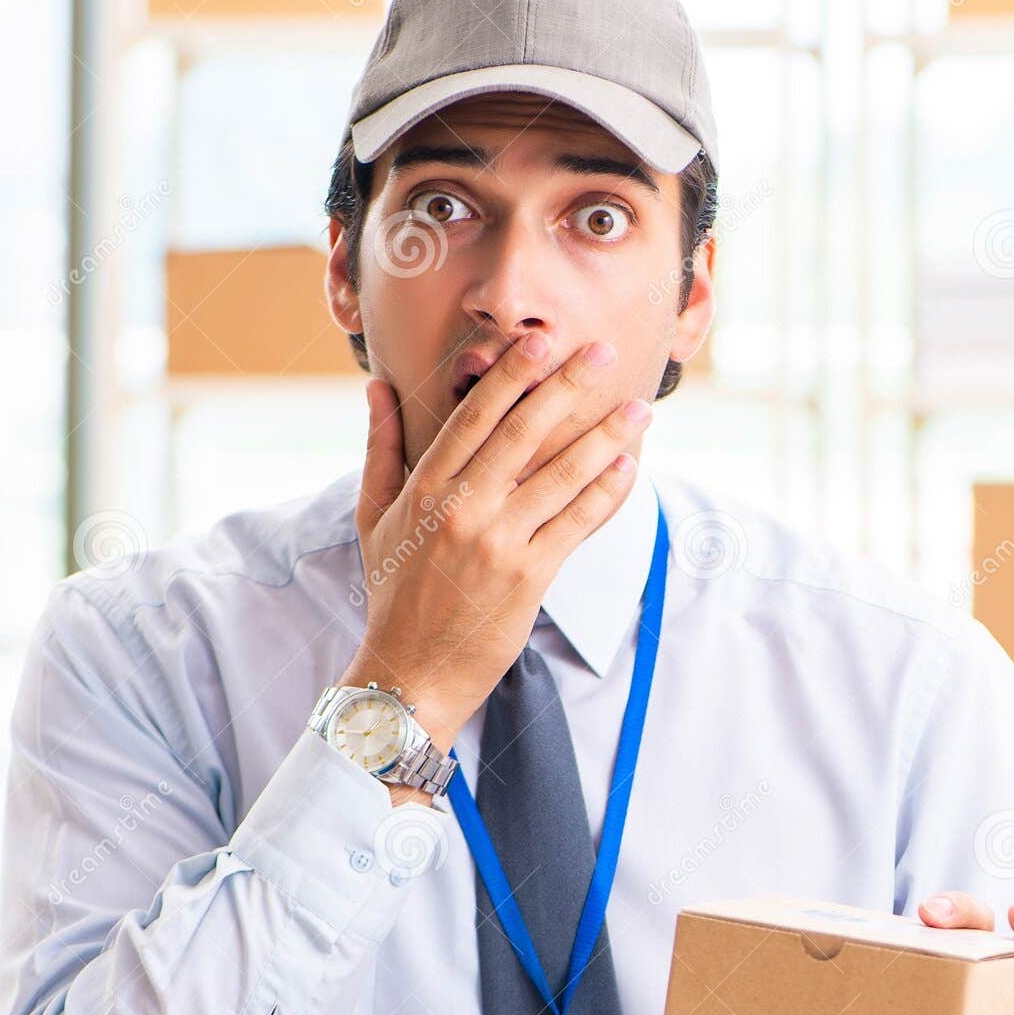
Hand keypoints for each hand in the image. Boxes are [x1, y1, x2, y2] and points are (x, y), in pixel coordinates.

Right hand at [342, 336, 649, 758]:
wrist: (410, 671)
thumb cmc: (394, 594)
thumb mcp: (374, 517)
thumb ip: (381, 449)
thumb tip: (378, 389)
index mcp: (425, 488)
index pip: (474, 417)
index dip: (511, 376)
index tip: (541, 343)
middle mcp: (462, 509)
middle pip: (523, 433)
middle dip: (568, 388)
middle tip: (605, 352)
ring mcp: (498, 543)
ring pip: (560, 475)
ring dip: (605, 437)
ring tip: (639, 410)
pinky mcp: (528, 577)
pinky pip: (576, 524)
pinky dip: (604, 493)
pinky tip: (627, 466)